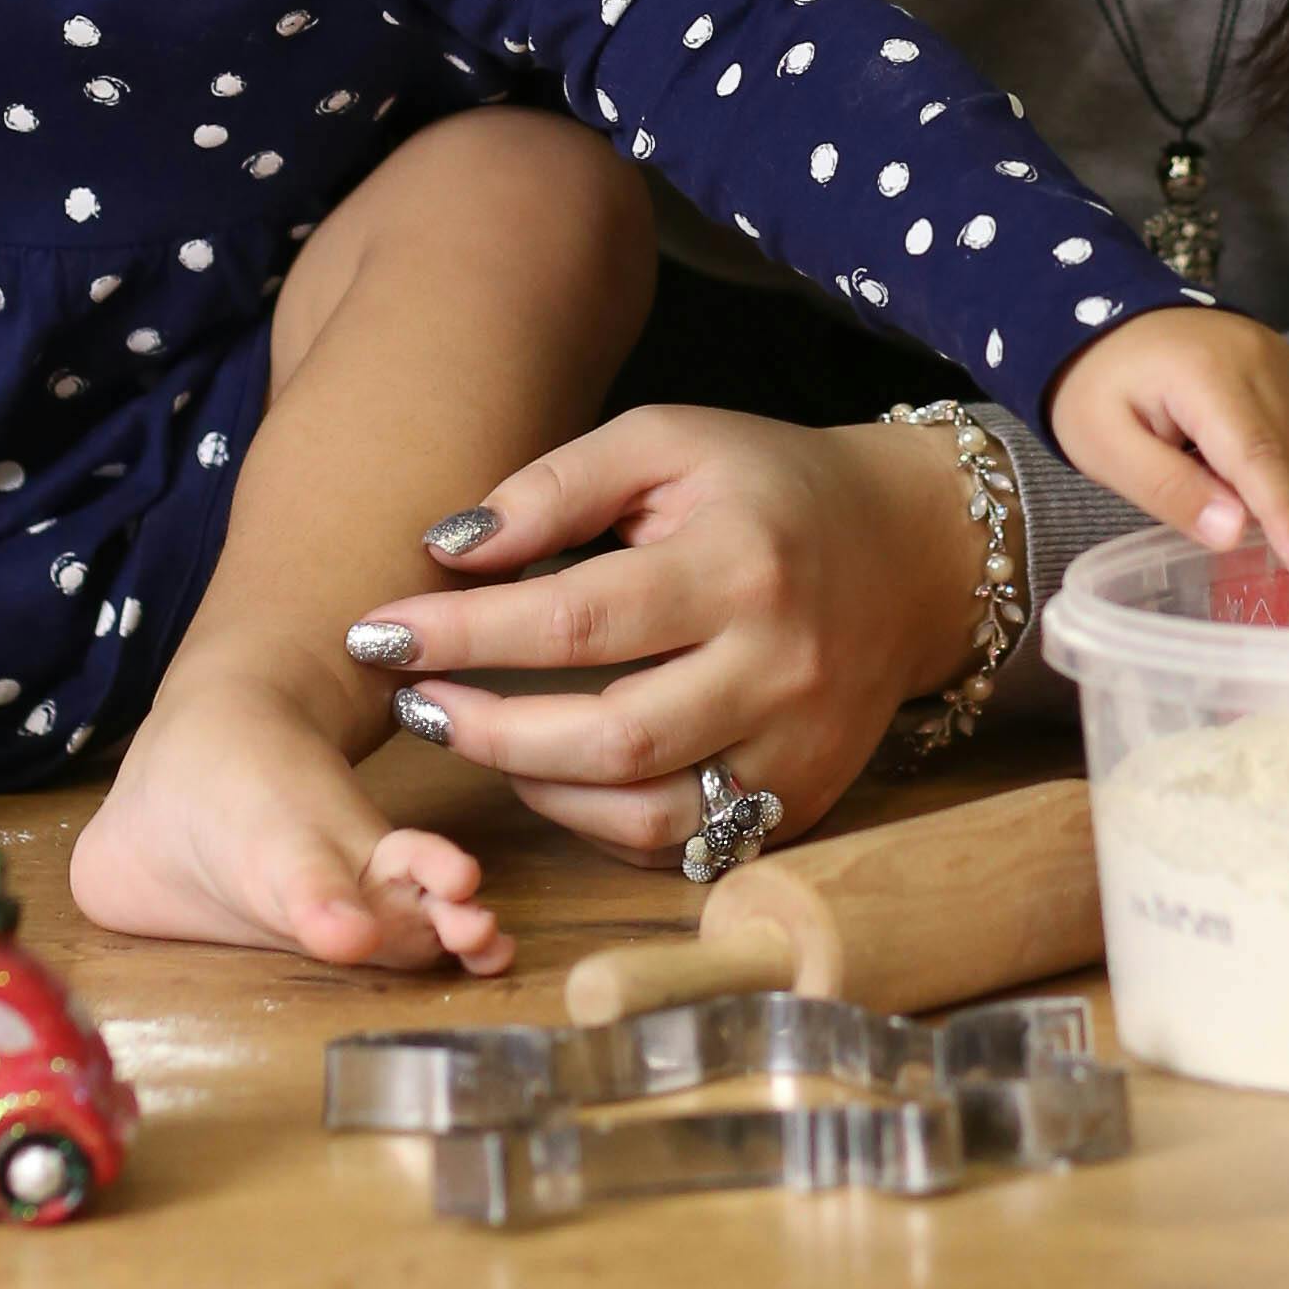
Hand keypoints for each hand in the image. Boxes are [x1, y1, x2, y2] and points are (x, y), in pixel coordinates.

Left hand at [341, 401, 992, 864]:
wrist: (912, 553)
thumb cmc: (764, 486)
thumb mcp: (665, 443)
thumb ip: (555, 488)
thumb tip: (447, 548)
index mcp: (740, 564)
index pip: (577, 619)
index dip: (463, 633)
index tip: (376, 633)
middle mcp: (776, 669)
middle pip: (610, 736)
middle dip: (485, 729)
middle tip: (409, 702)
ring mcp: (796, 753)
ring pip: (645, 813)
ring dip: (533, 786)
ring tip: (467, 736)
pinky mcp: (800, 806)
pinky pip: (682, 845)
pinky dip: (598, 823)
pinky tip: (546, 775)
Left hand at [1047, 305, 1288, 577]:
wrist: (1102, 318)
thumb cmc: (1096, 387)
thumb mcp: (1105, 446)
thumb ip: (1167, 489)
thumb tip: (1234, 531)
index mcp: (1203, 375)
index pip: (1254, 455)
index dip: (1283, 514)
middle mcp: (1255, 357)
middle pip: (1278, 460)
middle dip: (1244, 494)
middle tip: (1180, 472)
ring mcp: (1275, 355)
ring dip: (1254, 476)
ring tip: (1194, 451)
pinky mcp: (1284, 362)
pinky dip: (1263, 454)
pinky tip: (1218, 439)